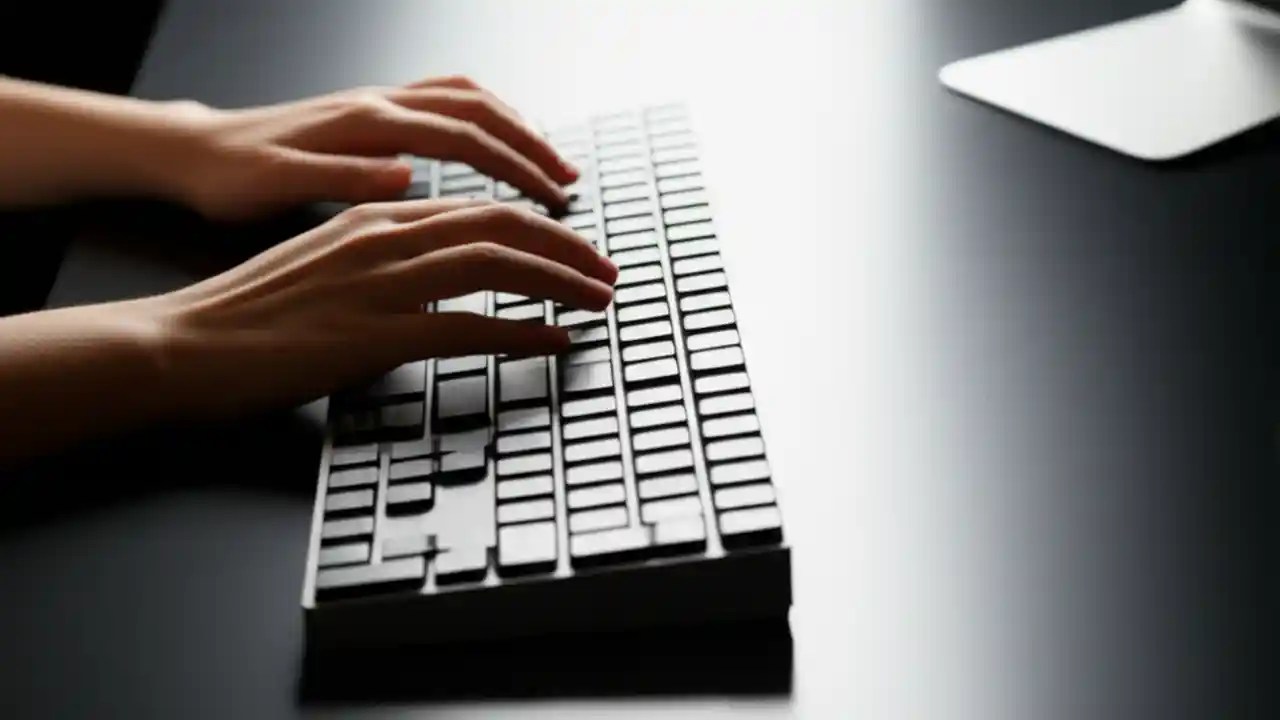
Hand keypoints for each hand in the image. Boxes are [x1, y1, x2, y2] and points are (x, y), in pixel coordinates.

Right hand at [150, 199, 615, 417]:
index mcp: (374, 216)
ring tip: (598, 300)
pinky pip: (472, 326)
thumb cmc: (249, 313)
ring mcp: (382, 284)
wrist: (185, 344)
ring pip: (498, 265)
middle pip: (503, 226)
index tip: (573, 248)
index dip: (538, 229)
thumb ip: (382, 260)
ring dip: (561, 282)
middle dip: (568, 248)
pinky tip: (554, 340)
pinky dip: (523, 331)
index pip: (478, 210)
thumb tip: (433, 280)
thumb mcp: (324, 265)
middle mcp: (385, 237)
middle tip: (606, 272)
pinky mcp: (376, 334)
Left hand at [169, 75, 577, 221]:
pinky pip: (445, 101)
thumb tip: (408, 176)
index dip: (516, 167)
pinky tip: (498, 148)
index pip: (463, 137)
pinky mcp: (372, 111)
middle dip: (533, 145)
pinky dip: (486, 120)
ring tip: (551, 165)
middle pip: (479, 108)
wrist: (194, 150)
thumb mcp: (276, 188)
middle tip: (571, 185)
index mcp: (364, 123)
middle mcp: (378, 101)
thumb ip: (345, 179)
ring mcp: (377, 100)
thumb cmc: (230, 178)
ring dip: (516, 127)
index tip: (554, 198)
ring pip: (468, 97)